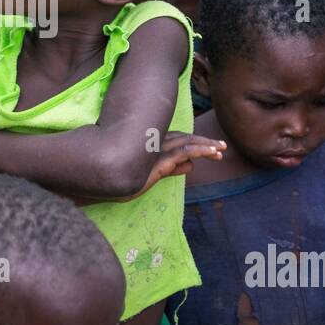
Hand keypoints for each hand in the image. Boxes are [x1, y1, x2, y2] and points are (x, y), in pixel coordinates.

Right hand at [107, 132, 225, 202]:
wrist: (103, 186)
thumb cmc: (123, 180)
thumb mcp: (153, 175)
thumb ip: (172, 169)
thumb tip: (191, 164)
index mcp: (152, 145)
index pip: (178, 139)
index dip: (195, 142)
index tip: (212, 149)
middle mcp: (155, 144)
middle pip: (185, 138)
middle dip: (204, 143)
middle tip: (222, 147)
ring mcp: (156, 151)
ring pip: (187, 143)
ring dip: (206, 146)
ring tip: (221, 150)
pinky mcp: (158, 161)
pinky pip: (184, 152)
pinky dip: (200, 150)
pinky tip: (212, 153)